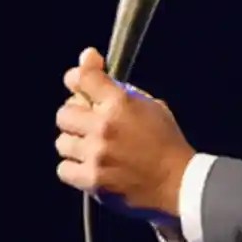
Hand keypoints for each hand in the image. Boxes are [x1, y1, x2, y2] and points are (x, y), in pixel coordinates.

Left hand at [54, 48, 194, 226]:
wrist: (180, 183)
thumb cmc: (166, 142)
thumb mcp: (150, 105)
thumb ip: (116, 86)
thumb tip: (89, 58)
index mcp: (120, 104)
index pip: (83, 78)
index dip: (76, 77)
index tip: (78, 80)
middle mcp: (103, 127)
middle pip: (64, 113)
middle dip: (75, 117)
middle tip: (88, 124)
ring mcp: (96, 155)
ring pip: (62, 142)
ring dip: (74, 144)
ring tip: (92, 148)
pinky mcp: (92, 180)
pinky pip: (64, 169)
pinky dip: (74, 168)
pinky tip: (90, 166)